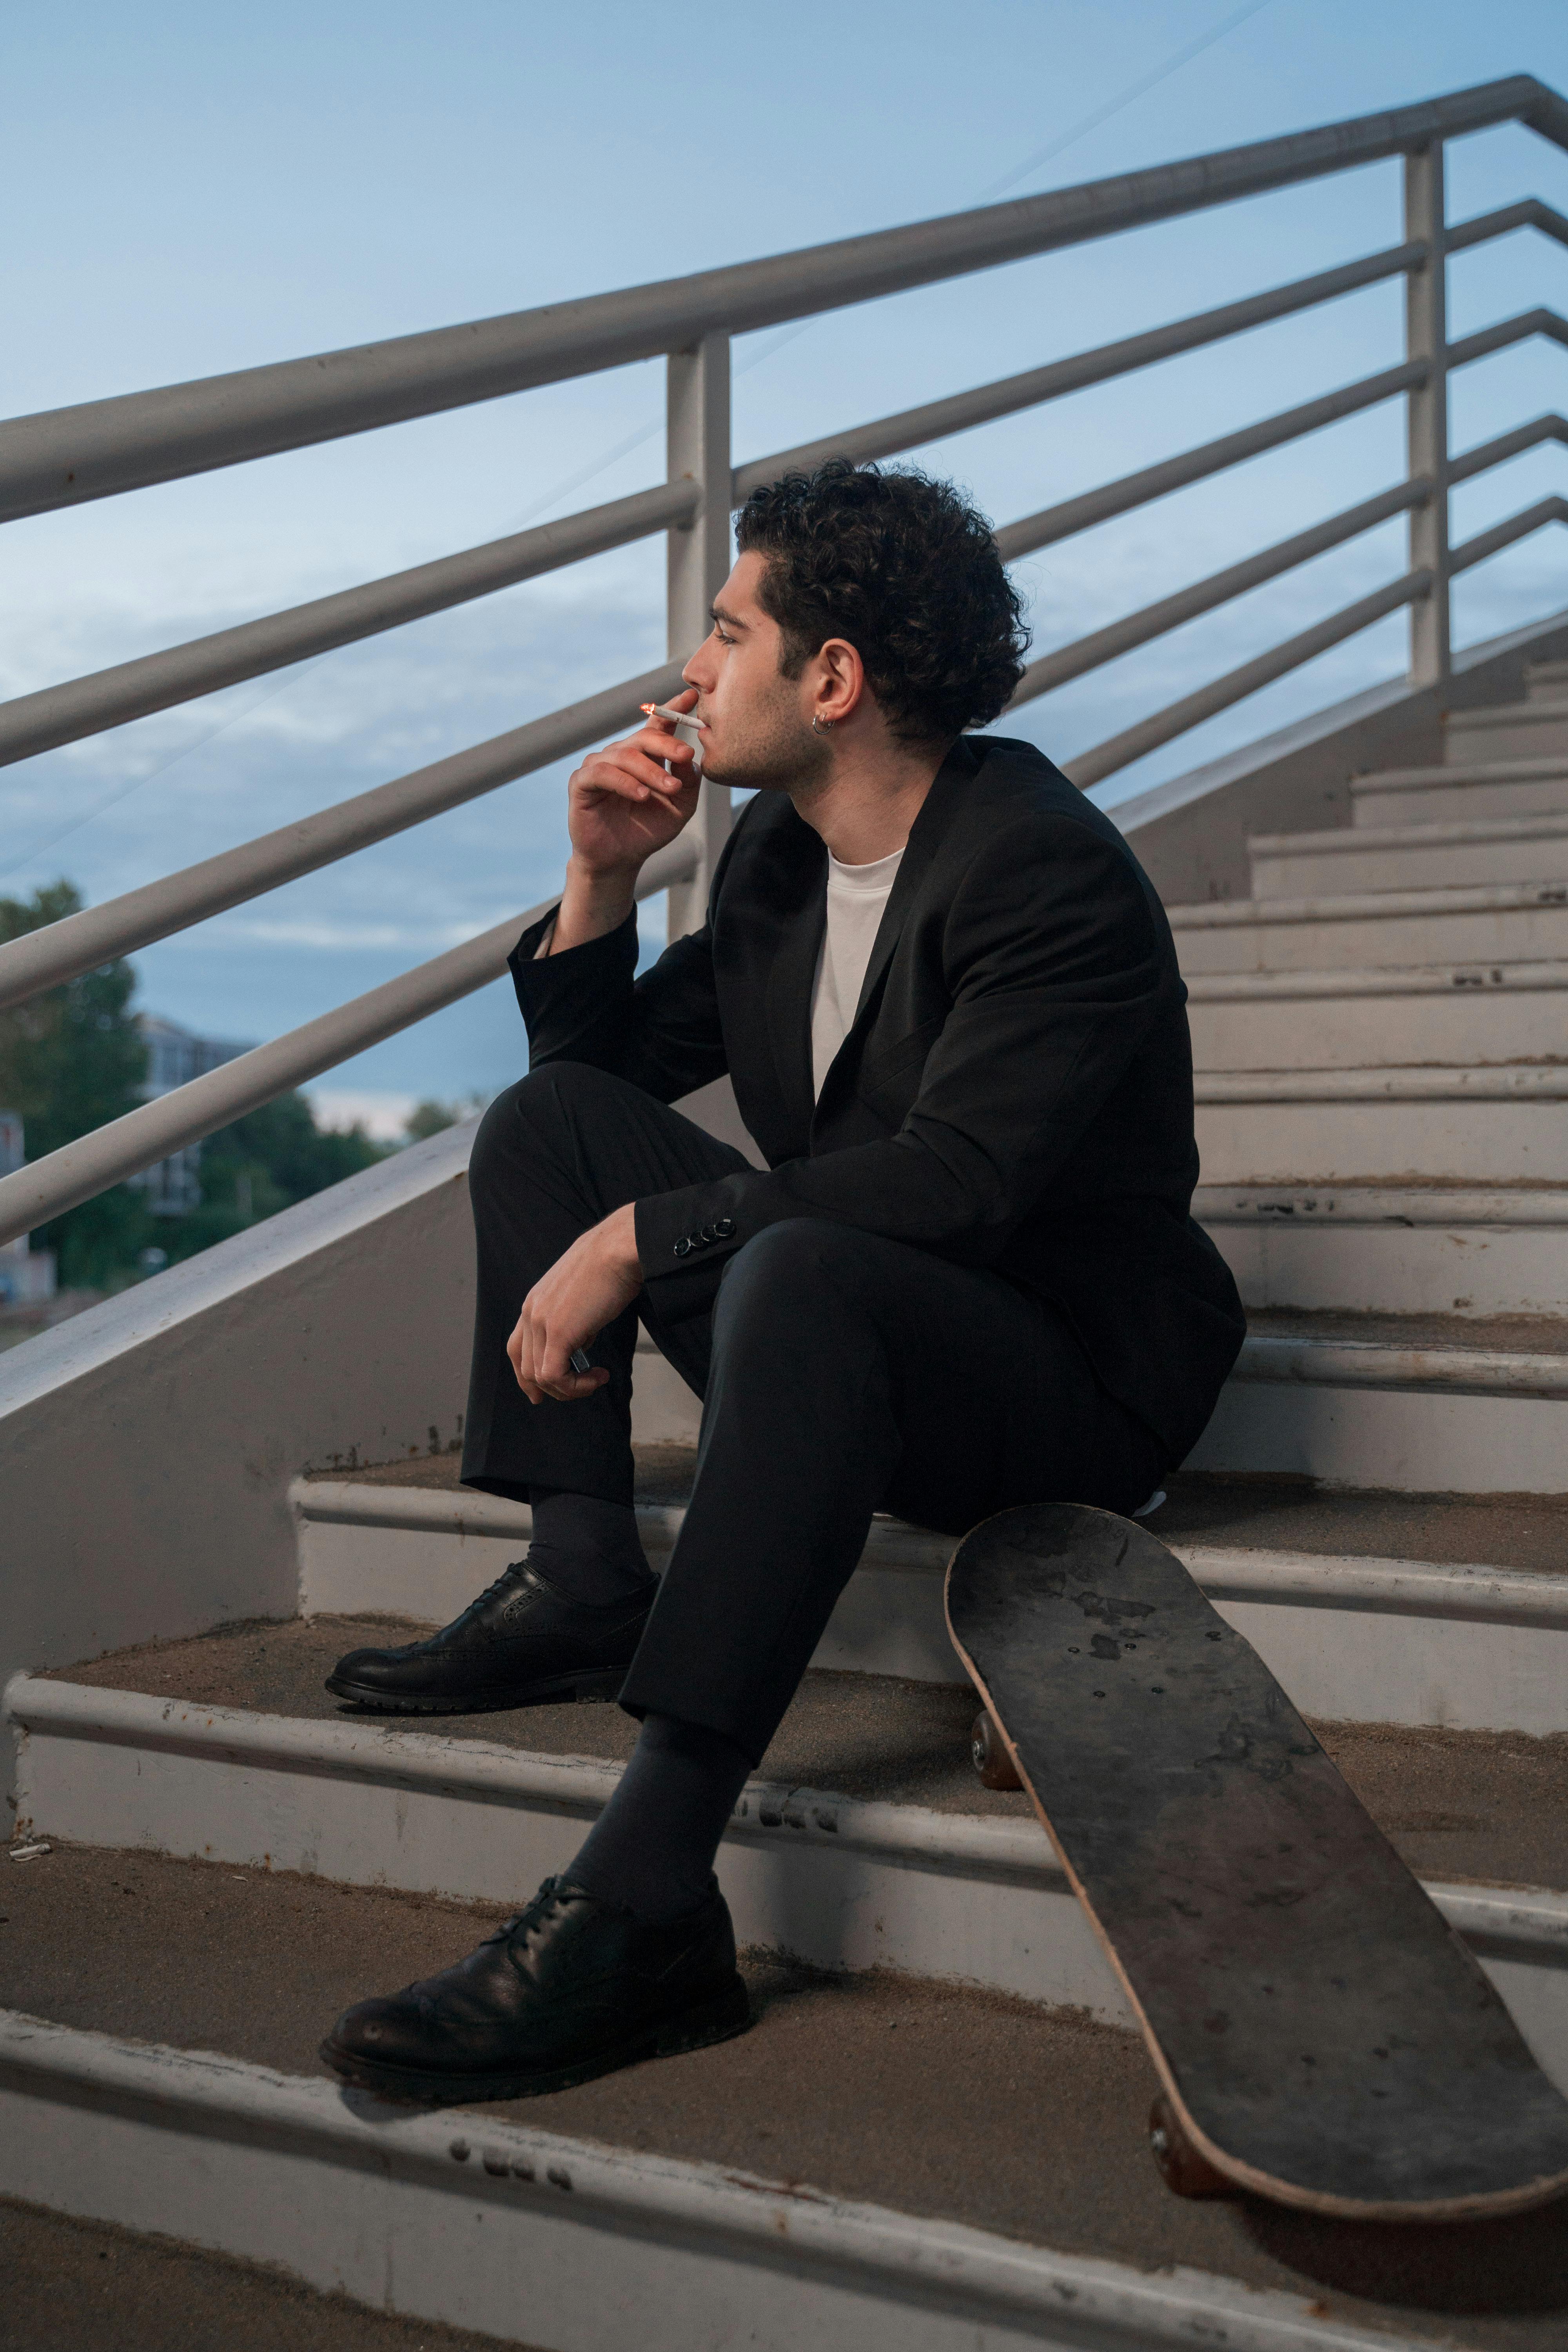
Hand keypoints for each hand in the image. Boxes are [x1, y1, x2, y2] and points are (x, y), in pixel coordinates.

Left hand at [507, 1203, 641, 1403]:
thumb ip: (574, 1318)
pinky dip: (576, 1386)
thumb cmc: (610, 1265)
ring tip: (595, 1379)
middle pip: (526, 1368)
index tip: (540, 1393)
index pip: (517, 1348)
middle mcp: (531, 1312)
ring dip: (570, 1388)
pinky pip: (555, 1376)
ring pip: (540, 1376)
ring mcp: (541, 1322)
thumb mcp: (582, 1295)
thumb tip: (580, 1343)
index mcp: (535, 1302)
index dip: (525, 1376)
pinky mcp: (558, 1332)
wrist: (619, 1249)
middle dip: (551, 1389)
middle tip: (580, 1390)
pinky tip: (598, 1377)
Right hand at [549, 691, 705, 954]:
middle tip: (686, 756)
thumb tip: (691, 756)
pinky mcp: (581, 782)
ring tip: (669, 789)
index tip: (693, 696)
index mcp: (644, 755)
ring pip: (626, 756)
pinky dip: (624, 782)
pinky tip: (642, 795)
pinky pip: (603, 773)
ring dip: (651, 772)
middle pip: (644, 737)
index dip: (674, 709)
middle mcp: (620, 754)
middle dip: (668, 745)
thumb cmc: (648, 830)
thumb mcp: (679, 806)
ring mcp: (599, 765)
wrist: (620, 860)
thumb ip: (687, 780)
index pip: (659, 724)